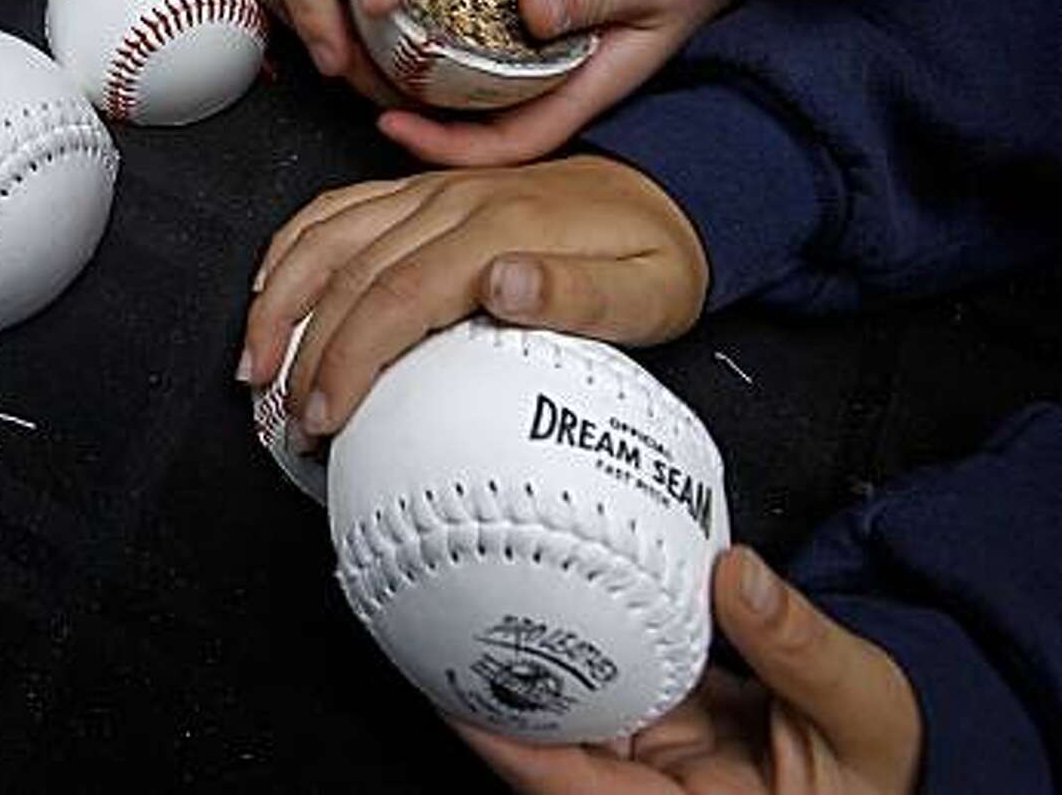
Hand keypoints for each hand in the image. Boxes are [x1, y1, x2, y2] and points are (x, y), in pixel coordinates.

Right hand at [241, 156, 706, 436]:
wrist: (667, 190)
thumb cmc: (655, 256)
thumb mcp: (650, 291)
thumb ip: (579, 293)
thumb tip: (500, 285)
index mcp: (500, 230)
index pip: (396, 297)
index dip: (349, 359)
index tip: (323, 417)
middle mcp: (452, 202)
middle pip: (348, 275)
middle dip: (302, 352)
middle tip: (283, 420)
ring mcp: (430, 191)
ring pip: (325, 235)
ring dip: (277, 299)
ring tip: (252, 364)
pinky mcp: (420, 190)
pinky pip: (336, 207)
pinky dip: (290, 247)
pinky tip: (267, 287)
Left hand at [378, 0, 751, 166]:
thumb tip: (533, 8)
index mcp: (579, 92)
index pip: (505, 144)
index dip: (444, 145)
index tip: (392, 121)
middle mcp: (548, 89)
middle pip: (466, 126)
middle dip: (404, 110)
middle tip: (348, 73)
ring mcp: (534, 67)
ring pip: (458, 93)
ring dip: (404, 77)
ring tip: (354, 49)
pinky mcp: (522, 37)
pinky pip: (465, 56)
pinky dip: (425, 47)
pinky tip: (388, 25)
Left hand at [455, 546, 922, 794]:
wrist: (909, 764)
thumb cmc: (888, 763)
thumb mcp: (864, 711)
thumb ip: (800, 648)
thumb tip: (735, 573)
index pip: (573, 791)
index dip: (508, 746)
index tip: (458, 694)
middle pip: (549, 751)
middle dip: (490, 695)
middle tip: (437, 621)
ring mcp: (647, 759)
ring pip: (570, 711)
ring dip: (524, 660)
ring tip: (469, 588)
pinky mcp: (654, 723)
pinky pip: (603, 678)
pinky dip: (575, 635)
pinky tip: (543, 578)